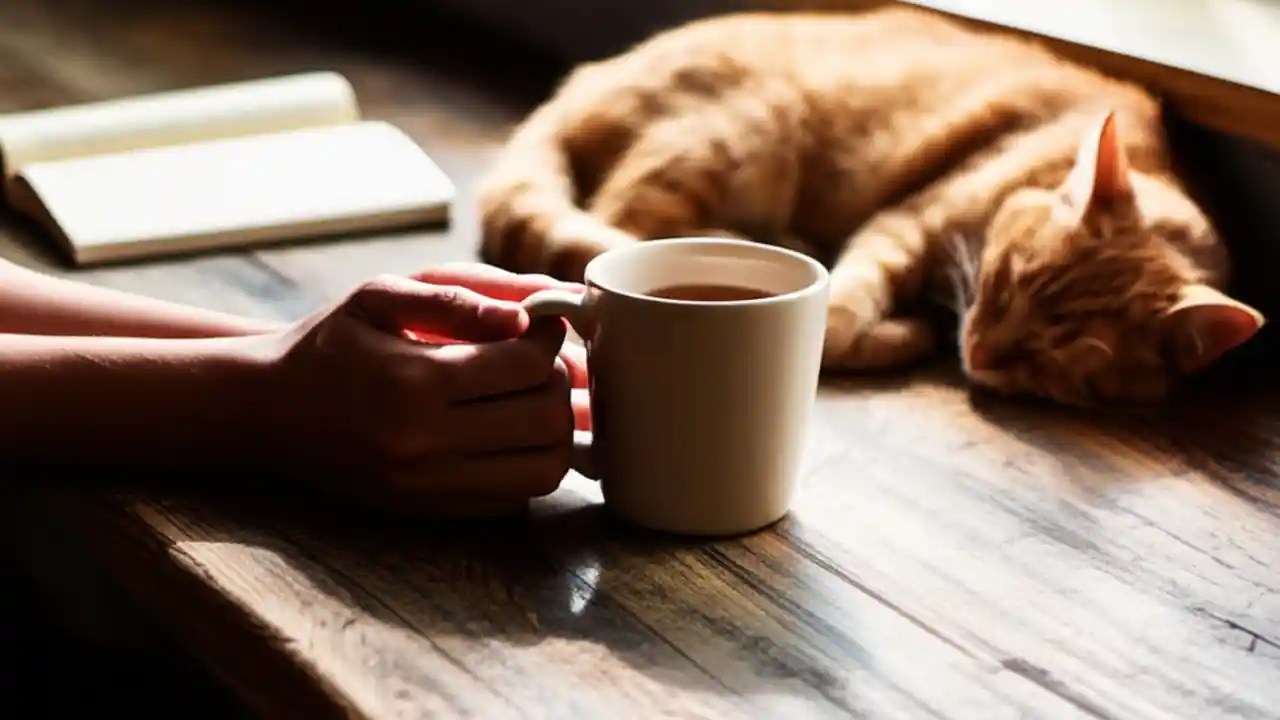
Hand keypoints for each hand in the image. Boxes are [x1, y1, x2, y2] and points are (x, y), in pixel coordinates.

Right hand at [257, 273, 573, 513]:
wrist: (264, 410)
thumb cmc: (328, 343)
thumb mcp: (379, 295)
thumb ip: (458, 296)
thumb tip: (530, 312)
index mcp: (415, 381)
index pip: (528, 366)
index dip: (550, 338)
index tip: (540, 324)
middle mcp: (426, 443)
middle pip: (547, 420)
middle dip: (559, 383)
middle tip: (537, 361)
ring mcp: (430, 486)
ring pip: (544, 469)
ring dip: (555, 430)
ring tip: (531, 398)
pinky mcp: (430, 512)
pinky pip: (515, 498)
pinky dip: (528, 464)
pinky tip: (507, 433)